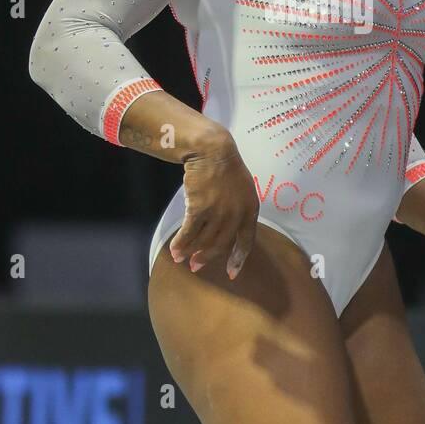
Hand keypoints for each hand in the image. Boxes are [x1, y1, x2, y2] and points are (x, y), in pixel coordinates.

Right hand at [170, 135, 257, 278]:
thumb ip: (239, 211)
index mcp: (250, 210)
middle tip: (196, 266)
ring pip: (203, 240)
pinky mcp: (199, 208)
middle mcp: (236, 214)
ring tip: (181, 258)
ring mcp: (218, 212)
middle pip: (220, 245)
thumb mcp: (244, 190)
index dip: (237, 259)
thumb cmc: (227, 169)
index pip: (246, 242)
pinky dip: (180, 242)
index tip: (230, 273)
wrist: (213, 151)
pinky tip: (174, 249)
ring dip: (190, 252)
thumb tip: (228, 232)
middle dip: (206, 258)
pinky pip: (188, 231)